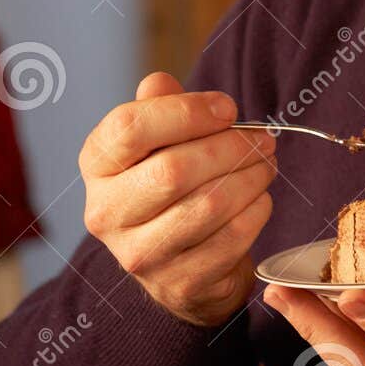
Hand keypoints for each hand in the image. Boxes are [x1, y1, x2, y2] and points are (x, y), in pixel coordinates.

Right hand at [79, 72, 275, 326]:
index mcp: (97, 166)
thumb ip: (159, 107)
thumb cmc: (172, 184)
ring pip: (209, 205)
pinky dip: (257, 211)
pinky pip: (232, 238)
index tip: (227, 108)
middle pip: (174, 169)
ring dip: (252, 177)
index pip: (130, 129)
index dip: (187, 111)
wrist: (181, 262)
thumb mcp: (159, 141)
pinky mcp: (177, 283)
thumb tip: (158, 82)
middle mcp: (106, 213)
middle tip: (264, 139)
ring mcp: (139, 254)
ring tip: (267, 164)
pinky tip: (260, 199)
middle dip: (233, 147)